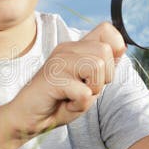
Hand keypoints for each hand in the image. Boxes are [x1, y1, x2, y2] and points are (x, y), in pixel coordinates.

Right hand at [4, 22, 125, 139]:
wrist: (26, 119)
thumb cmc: (58, 102)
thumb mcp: (87, 84)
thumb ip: (102, 67)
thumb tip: (122, 47)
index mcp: (76, 48)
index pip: (107, 29)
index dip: (115, 49)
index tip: (103, 71)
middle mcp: (67, 49)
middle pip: (106, 51)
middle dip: (104, 78)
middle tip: (85, 89)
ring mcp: (58, 61)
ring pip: (97, 67)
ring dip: (91, 91)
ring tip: (75, 96)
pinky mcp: (52, 78)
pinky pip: (84, 93)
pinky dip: (78, 106)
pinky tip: (64, 105)